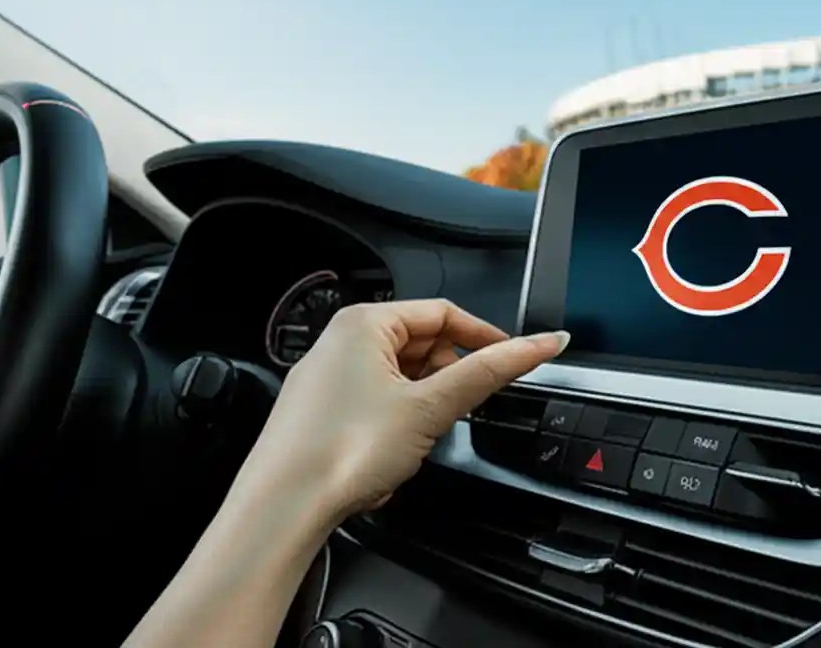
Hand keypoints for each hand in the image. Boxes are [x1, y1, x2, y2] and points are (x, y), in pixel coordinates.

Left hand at [235, 299, 568, 524]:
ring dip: (423, 408)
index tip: (515, 361)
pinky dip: (398, 426)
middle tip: (463, 410)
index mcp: (364, 323)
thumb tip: (536, 344)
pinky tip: (392, 457)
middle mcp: (341, 342)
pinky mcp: (323, 411)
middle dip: (448, 380)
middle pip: (423, 345)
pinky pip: (378, 405)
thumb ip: (488, 373)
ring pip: (401, 379)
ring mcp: (330, 378)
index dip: (486, 337)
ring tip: (416, 442)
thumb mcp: (430, 408)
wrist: (283, 507)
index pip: (444, 313)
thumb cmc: (341, 451)